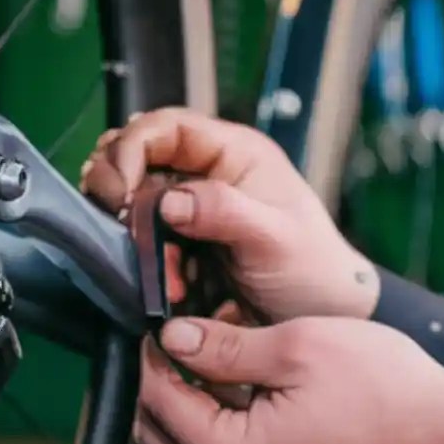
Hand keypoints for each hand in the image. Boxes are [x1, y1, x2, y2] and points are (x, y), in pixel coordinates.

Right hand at [81, 108, 377, 321]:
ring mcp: (190, 209)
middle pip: (136, 157)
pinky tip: (155, 280)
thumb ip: (224, 212)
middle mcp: (205, 173)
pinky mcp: (180, 243)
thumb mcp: (275, 238)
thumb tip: (169, 200)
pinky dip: (138, 258)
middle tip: (118, 222)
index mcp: (232, 153)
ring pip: (132, 201)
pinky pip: (142, 241)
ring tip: (147, 262)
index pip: (164, 127)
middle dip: (119, 188)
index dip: (132, 149)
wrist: (324, 316)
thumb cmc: (313, 270)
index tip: (121, 190)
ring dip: (128, 231)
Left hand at [135, 315, 443, 443]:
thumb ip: (223, 345)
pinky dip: (218, 429)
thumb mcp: (297, 346)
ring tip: (203, 355)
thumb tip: (172, 337)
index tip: (152, 320)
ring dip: (186, 407)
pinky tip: (238, 389)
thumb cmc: (390, 393)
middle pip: (160, 438)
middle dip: (156, 385)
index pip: (155, 404)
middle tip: (171, 336)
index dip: (147, 356)